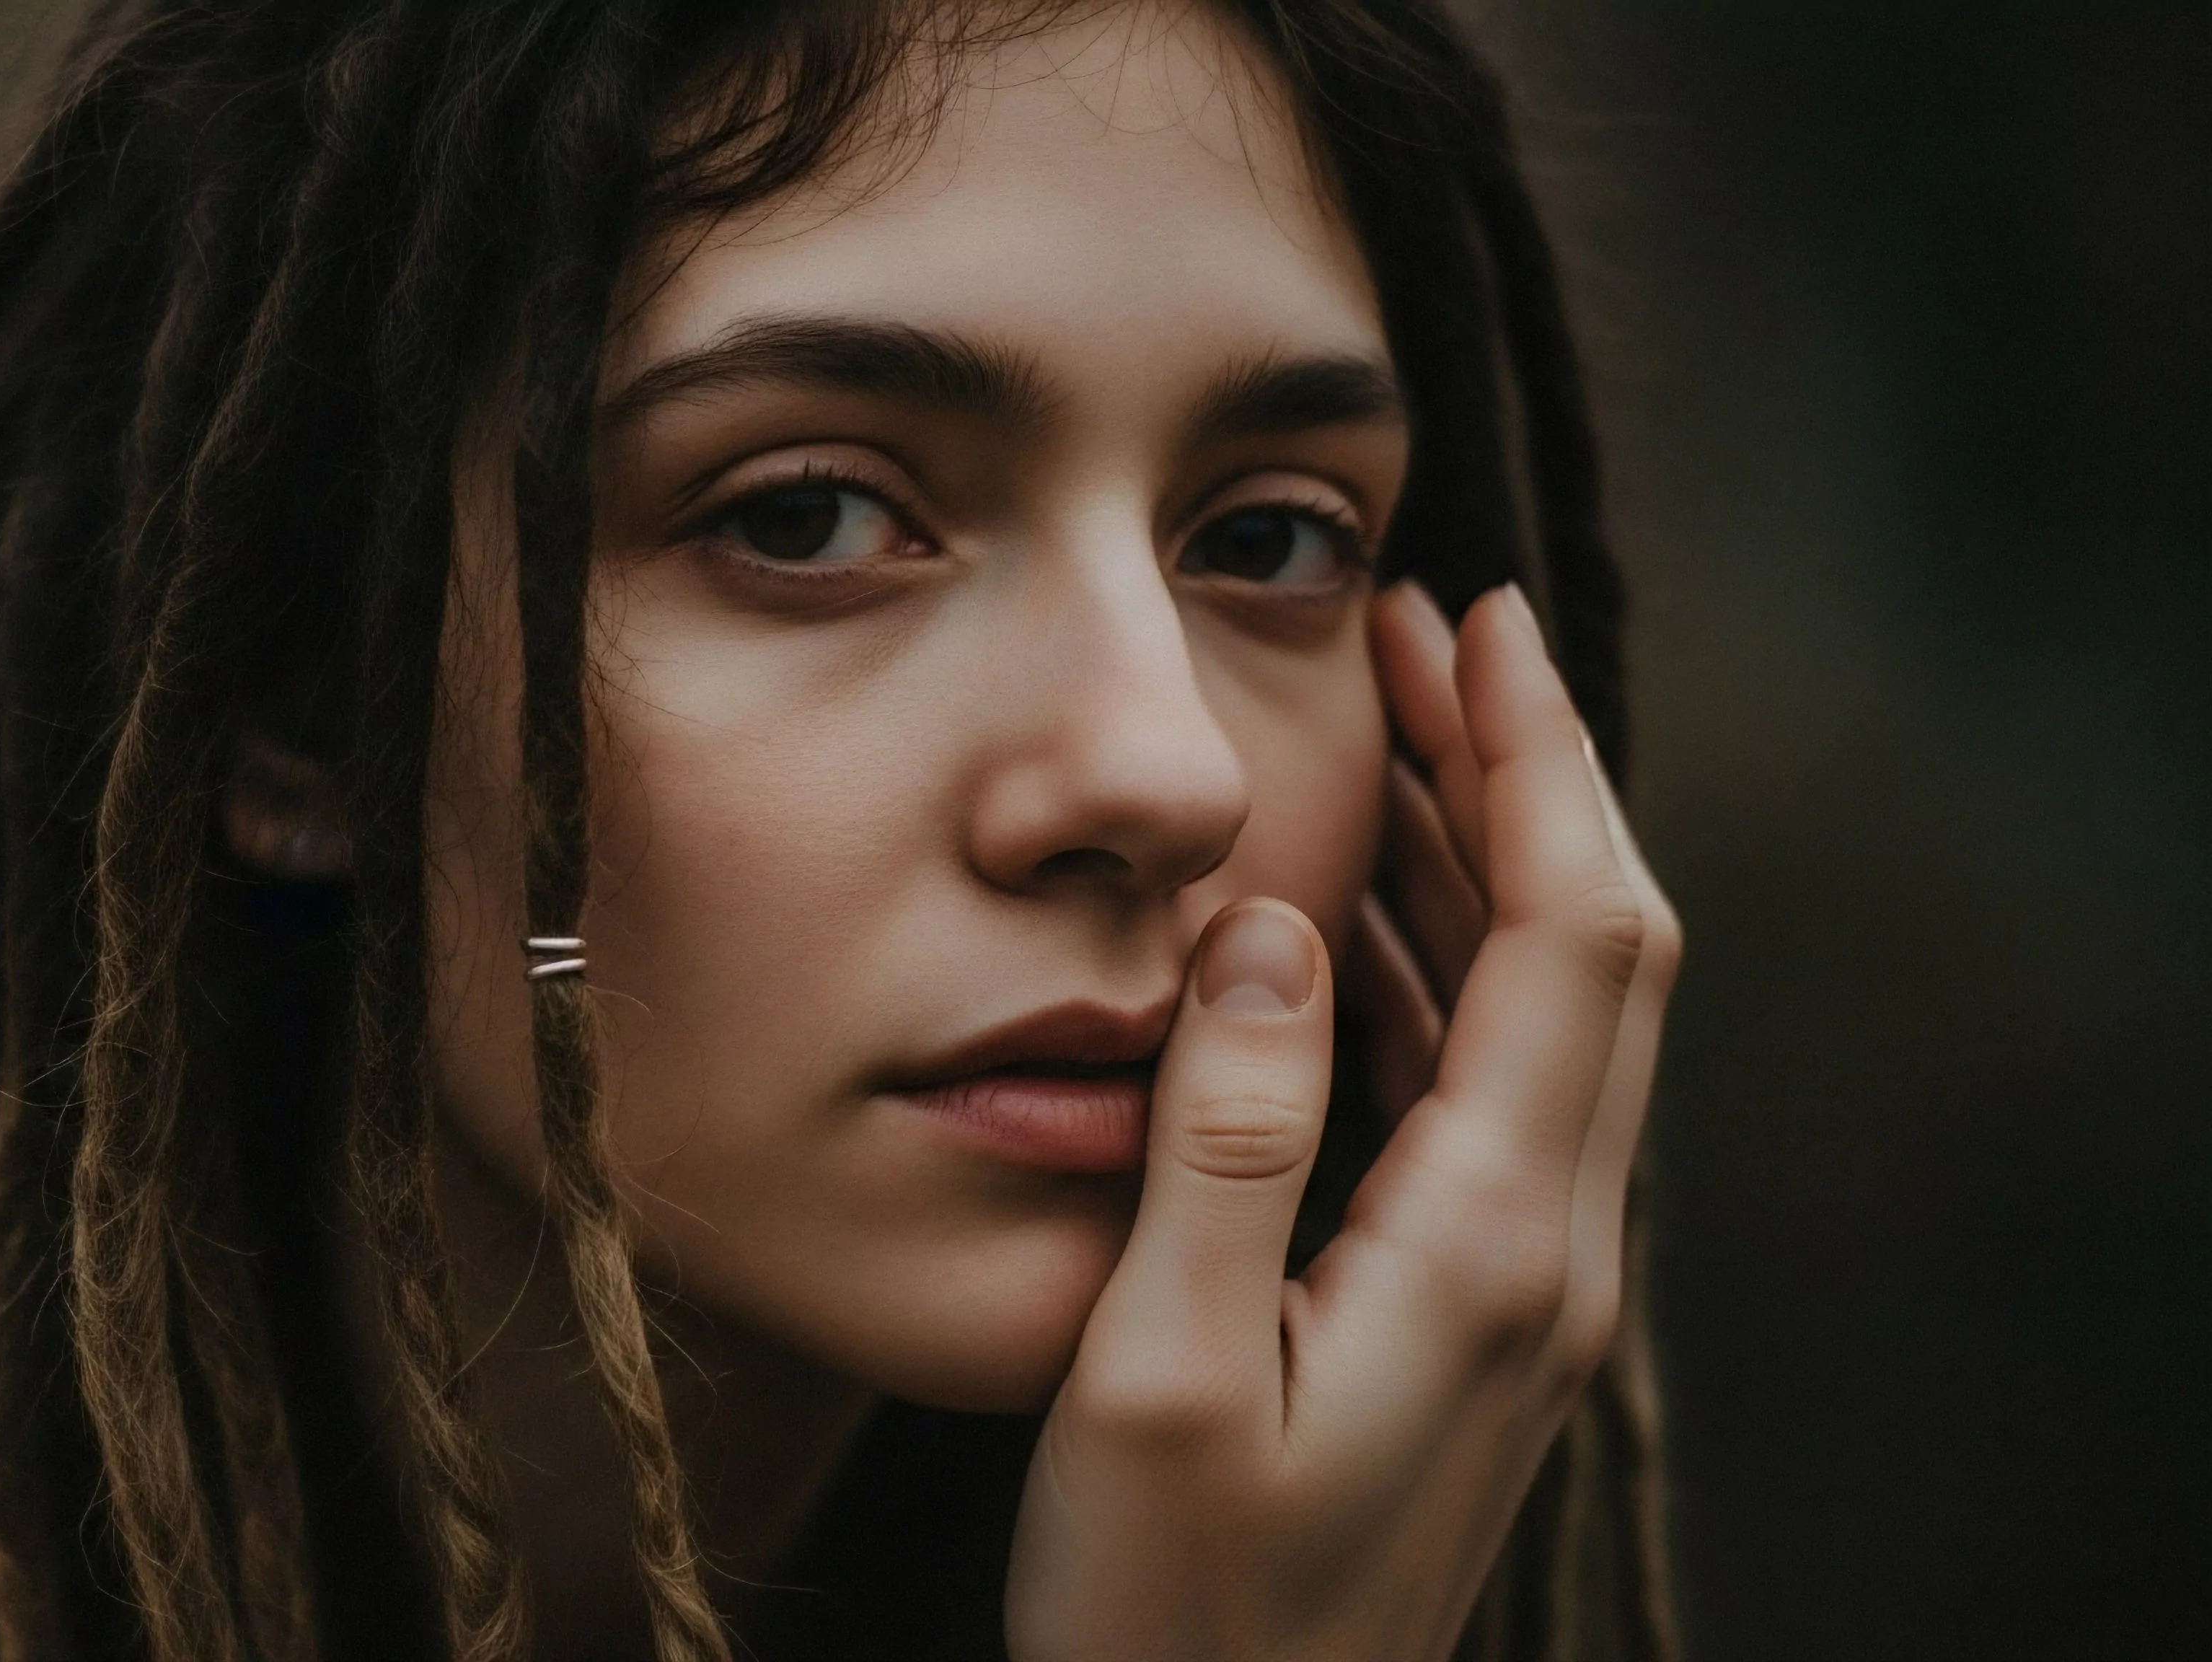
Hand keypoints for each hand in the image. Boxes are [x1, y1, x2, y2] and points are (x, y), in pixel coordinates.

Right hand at [1005, 582, 1680, 1661]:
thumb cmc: (1177, 1612)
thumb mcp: (1157, 1375)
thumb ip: (1221, 1142)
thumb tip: (1270, 926)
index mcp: (1491, 1247)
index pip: (1578, 939)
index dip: (1538, 761)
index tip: (1472, 619)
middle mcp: (1545, 1254)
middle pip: (1597, 953)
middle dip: (1523, 772)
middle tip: (1415, 636)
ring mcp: (1518, 1290)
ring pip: (1550, 1017)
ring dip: (1484, 861)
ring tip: (1385, 736)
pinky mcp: (1470, 1315)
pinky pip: (1493, 1093)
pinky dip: (1446, 972)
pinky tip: (1356, 927)